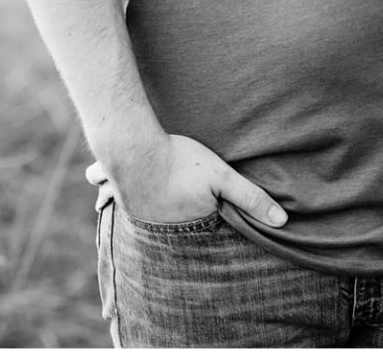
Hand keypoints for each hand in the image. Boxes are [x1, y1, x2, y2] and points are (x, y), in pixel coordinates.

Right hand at [89, 130, 287, 230]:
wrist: (135, 149)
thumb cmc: (181, 162)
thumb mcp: (222, 176)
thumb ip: (250, 198)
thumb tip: (282, 221)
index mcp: (187, 226)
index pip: (202, 232)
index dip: (206, 222)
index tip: (208, 216)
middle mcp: (160, 229)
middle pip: (171, 229)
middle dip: (172, 228)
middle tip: (175, 215)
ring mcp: (135, 214)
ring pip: (140, 216)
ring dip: (143, 210)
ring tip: (148, 206)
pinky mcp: (116, 194)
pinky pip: (110, 197)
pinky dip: (107, 194)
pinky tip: (101, 193)